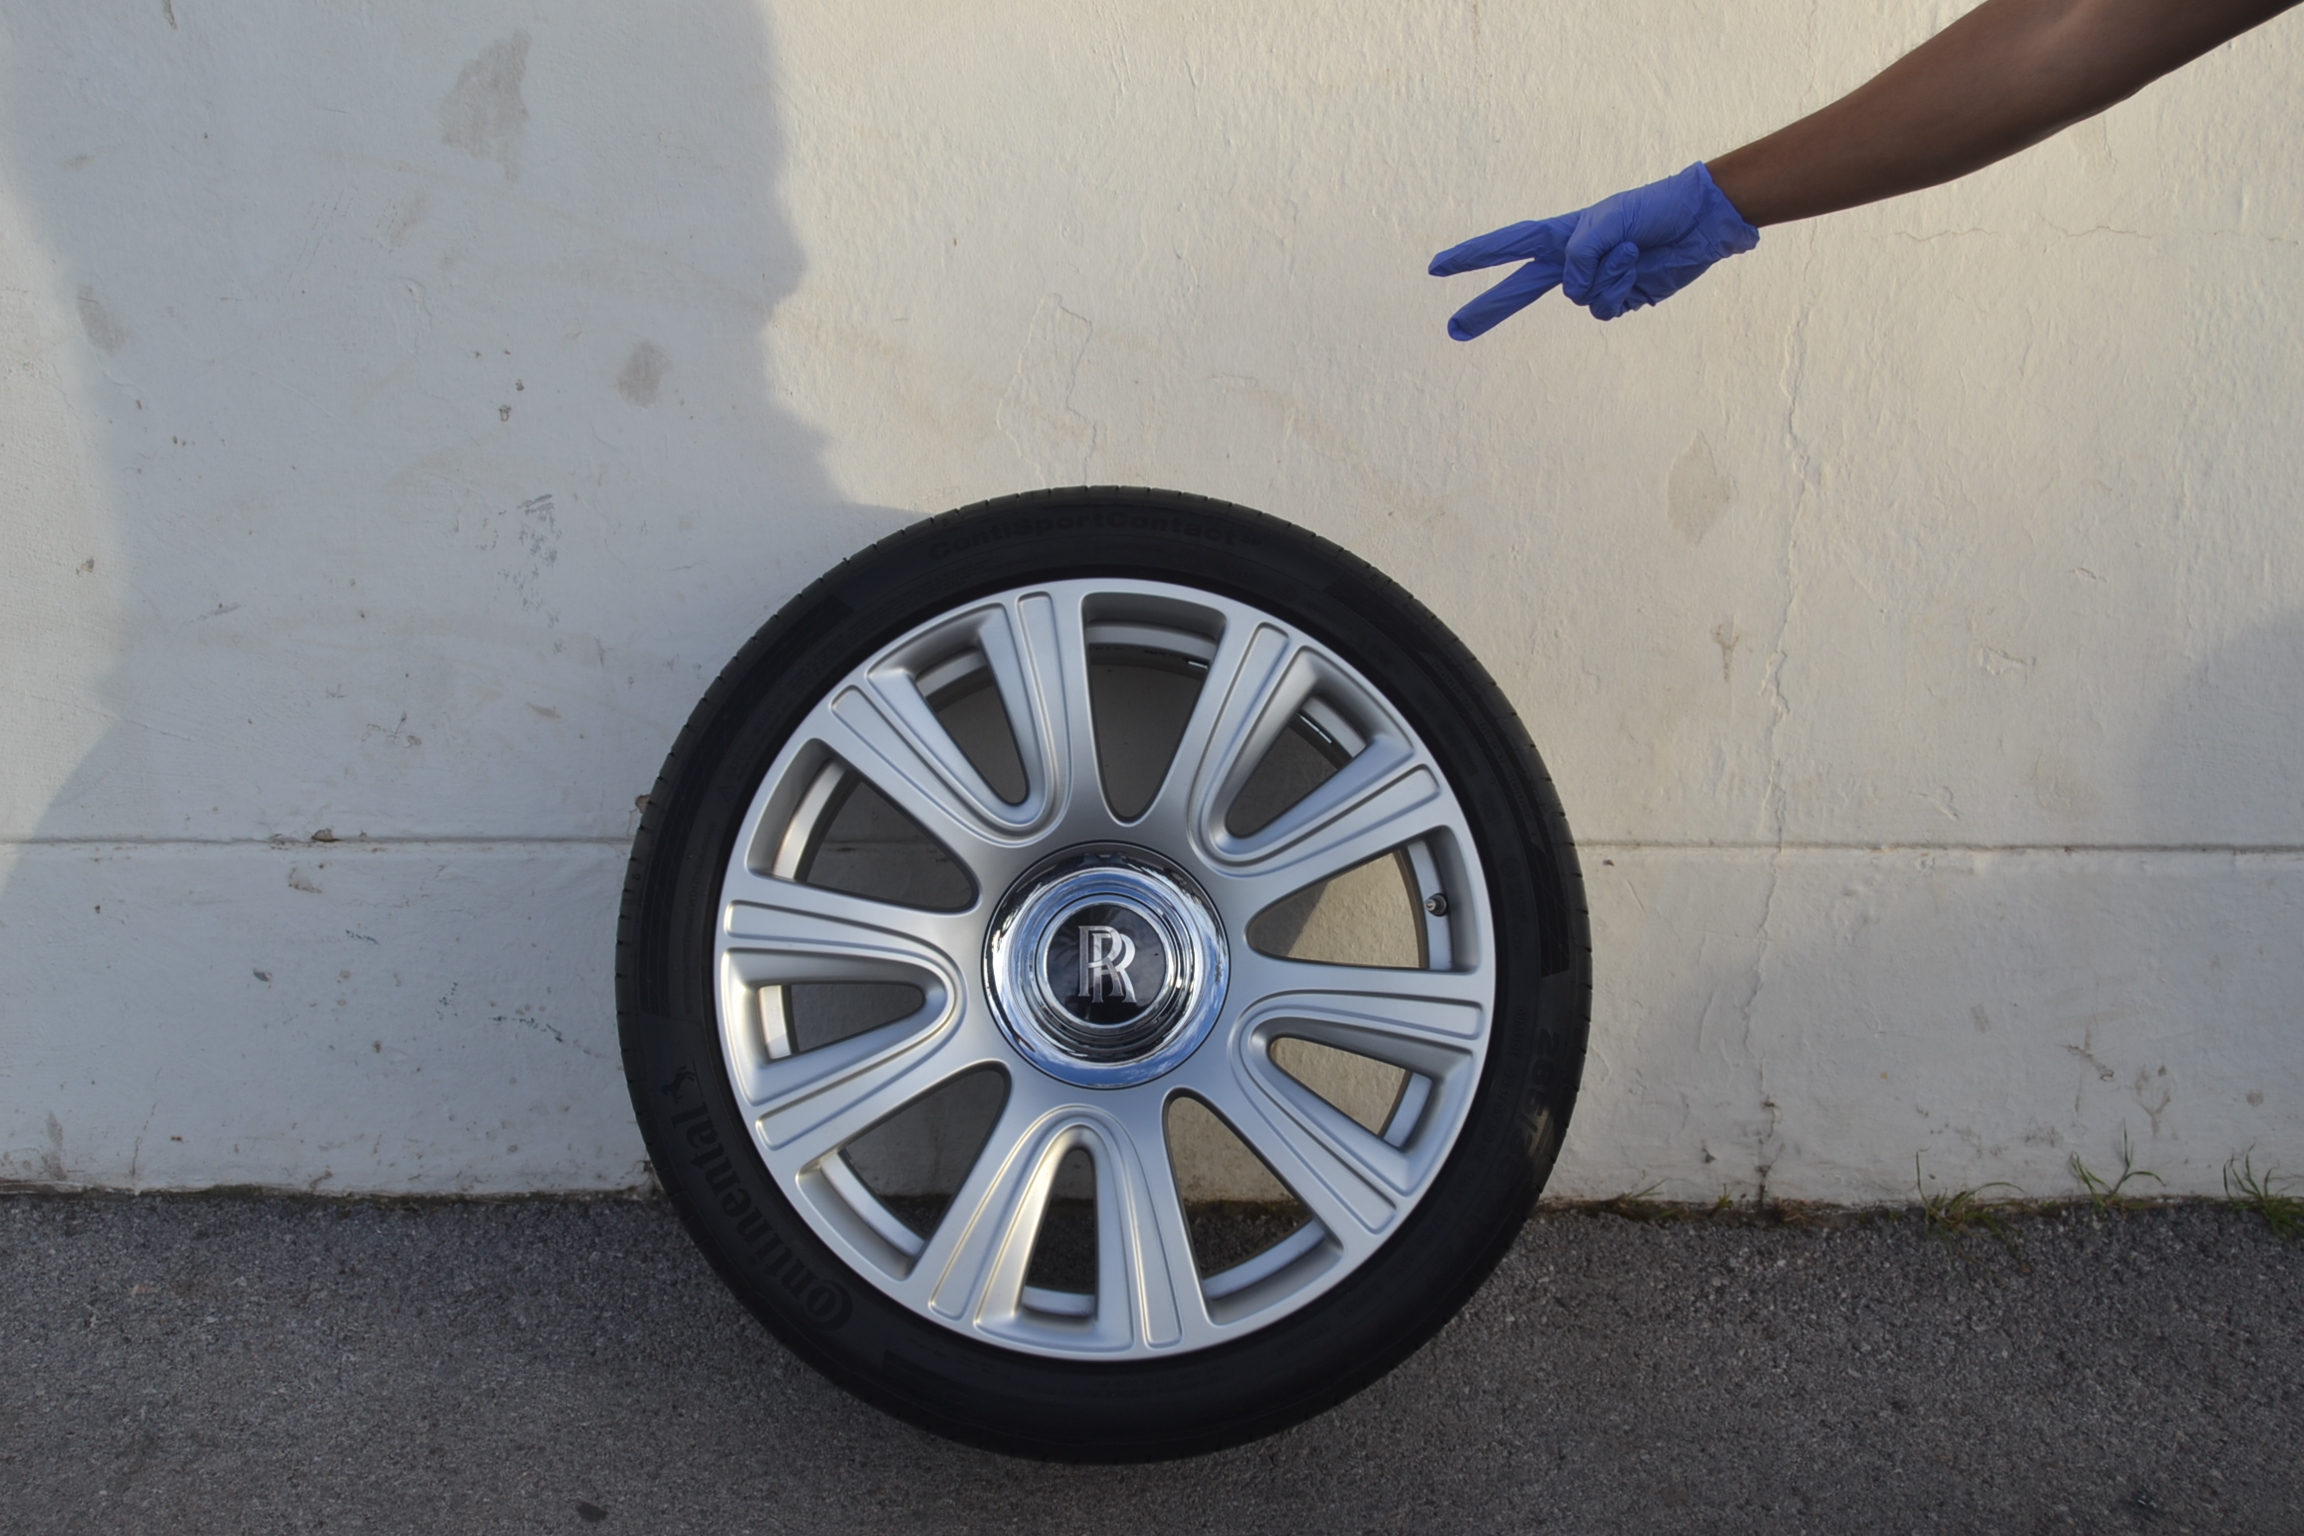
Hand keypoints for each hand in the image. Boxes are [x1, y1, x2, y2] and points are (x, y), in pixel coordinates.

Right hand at [1429, 162, 1759, 337]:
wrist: (1701, 224)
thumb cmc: (1656, 209)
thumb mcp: (1611, 220)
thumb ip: (1580, 252)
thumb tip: (1569, 289)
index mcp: (1562, 234)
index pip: (1508, 245)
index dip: (1472, 257)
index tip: (1436, 268)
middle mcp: (1573, 261)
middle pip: (1519, 290)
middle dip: (1487, 308)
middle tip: (1454, 330)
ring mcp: (1595, 282)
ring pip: (1581, 299)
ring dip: (1608, 275)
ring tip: (1633, 250)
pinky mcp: (1619, 299)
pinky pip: (1606, 308)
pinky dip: (1623, 288)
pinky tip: (1640, 267)